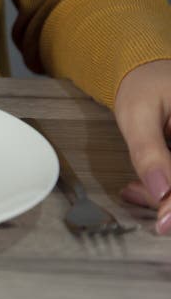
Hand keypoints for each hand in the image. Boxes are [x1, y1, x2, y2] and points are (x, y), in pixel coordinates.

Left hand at [113, 59, 170, 234]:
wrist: (148, 74)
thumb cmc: (144, 86)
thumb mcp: (138, 115)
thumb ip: (149, 152)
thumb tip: (161, 191)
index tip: (164, 224)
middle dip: (170, 202)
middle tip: (137, 200)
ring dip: (165, 198)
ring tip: (132, 190)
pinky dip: (165, 189)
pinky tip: (140, 188)